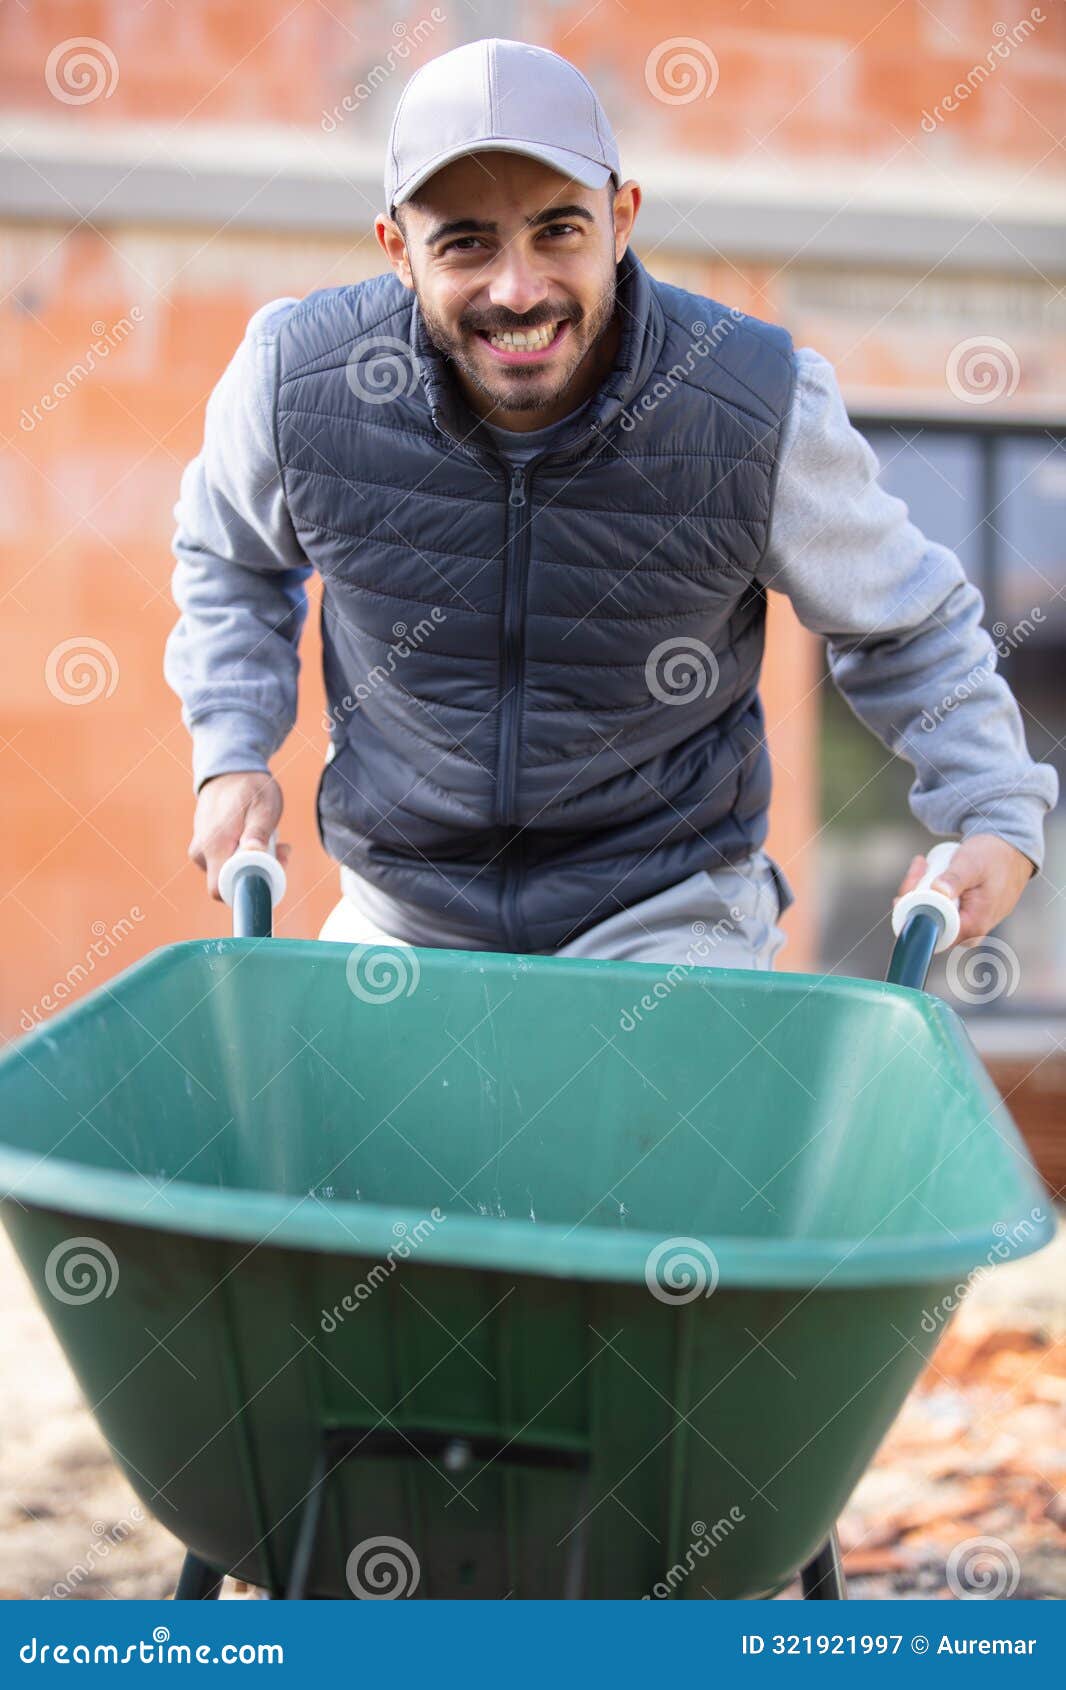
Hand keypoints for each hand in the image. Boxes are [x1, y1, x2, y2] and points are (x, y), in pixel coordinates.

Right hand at [188, 771, 289, 899]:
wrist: (228, 771)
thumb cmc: (250, 788)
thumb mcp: (263, 806)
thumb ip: (258, 831)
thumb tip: (253, 854)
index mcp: (214, 845)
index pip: (220, 890)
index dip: (247, 887)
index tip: (270, 871)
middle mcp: (202, 853)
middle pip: (231, 883)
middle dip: (259, 873)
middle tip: (281, 851)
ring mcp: (201, 851)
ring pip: (231, 873)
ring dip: (256, 863)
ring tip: (273, 839)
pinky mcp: (205, 849)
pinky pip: (227, 863)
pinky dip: (246, 856)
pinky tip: (259, 839)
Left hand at [894, 833, 1034, 943]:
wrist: (1013, 848)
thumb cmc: (995, 856)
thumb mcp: (971, 863)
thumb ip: (955, 879)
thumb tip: (938, 892)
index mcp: (974, 925)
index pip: (933, 931)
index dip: (914, 913)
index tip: (904, 894)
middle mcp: (972, 930)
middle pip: (931, 923)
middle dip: (915, 896)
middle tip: (918, 868)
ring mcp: (970, 922)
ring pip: (935, 914)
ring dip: (922, 891)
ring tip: (924, 864)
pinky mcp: (968, 912)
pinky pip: (943, 907)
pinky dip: (932, 891)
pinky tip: (929, 871)